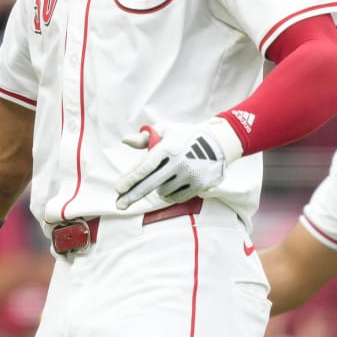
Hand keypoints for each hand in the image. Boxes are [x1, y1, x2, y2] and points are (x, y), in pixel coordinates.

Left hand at [114, 119, 234, 209]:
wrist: (218, 142)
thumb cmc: (184, 136)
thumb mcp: (165, 131)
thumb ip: (145, 137)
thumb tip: (125, 141)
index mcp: (167, 147)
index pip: (146, 166)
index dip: (131, 179)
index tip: (118, 189)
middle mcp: (179, 162)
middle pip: (151, 184)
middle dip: (133, 195)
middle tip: (119, 205)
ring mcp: (190, 174)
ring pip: (163, 192)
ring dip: (158, 188)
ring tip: (165, 176)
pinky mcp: (199, 185)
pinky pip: (176, 197)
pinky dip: (170, 194)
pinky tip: (172, 184)